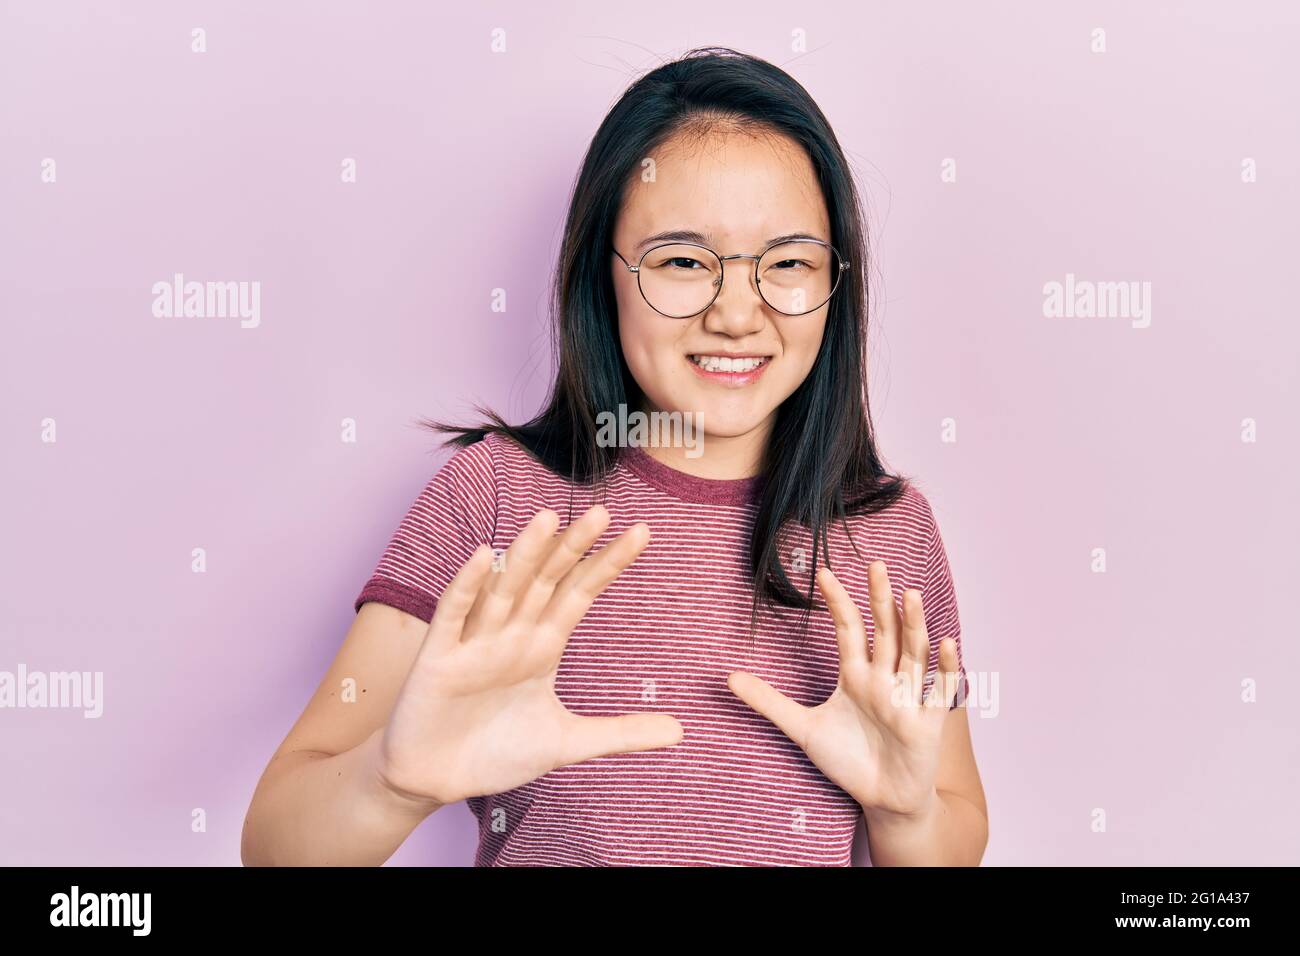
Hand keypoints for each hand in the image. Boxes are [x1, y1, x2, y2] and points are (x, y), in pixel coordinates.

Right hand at [376, 506, 683, 808]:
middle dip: (573, 548)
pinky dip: (468, 585)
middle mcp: (512, 633)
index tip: (642, 532)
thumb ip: (620, 734)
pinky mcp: (439, 657)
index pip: (581, 593)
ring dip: (525, 554)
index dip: (608, 563)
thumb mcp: (566, 743)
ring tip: (549, 519)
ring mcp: (475, 641)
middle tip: (603, 513)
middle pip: (548, 580)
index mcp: (542, 645)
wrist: (434, 780)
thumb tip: (680, 732)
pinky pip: (455, 613)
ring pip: (505, 587)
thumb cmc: (495, 753)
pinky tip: (484, 556)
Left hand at [727, 560, 959, 819]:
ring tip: (909, 594)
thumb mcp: (803, 728)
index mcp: (856, 675)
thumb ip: (769, 702)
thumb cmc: (848, 760)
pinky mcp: (927, 722)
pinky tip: (944, 642)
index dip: (838, 602)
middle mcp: (884, 679)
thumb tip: (728, 678)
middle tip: (877, 565)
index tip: (823, 573)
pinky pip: (940, 691)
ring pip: (913, 652)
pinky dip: (946, 667)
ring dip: (913, 624)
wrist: (881, 799)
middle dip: (881, 599)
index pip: (849, 630)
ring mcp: (909, 697)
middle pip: (884, 631)